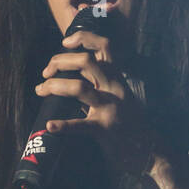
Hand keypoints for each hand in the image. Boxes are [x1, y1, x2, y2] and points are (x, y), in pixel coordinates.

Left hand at [35, 27, 164, 176]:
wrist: (148, 150)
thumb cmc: (128, 122)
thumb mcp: (118, 95)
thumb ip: (101, 82)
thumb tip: (71, 73)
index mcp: (117, 78)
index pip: (104, 46)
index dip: (84, 38)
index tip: (65, 42)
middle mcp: (114, 88)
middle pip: (86, 61)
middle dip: (60, 61)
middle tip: (45, 72)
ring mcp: (110, 107)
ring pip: (79, 87)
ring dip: (54, 86)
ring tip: (40, 90)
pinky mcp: (105, 128)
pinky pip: (81, 125)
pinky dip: (63, 125)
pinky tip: (50, 125)